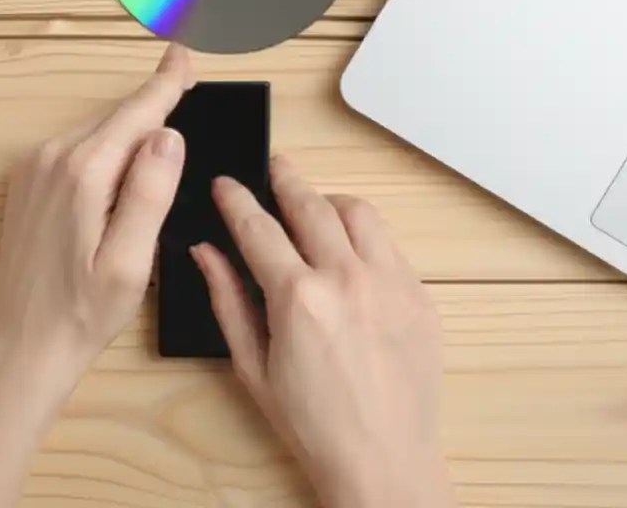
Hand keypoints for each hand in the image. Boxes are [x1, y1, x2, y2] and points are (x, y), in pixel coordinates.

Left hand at [0, 43, 192, 378]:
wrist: (24, 342)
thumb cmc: (83, 312)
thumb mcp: (130, 261)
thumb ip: (149, 193)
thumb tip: (168, 135)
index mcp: (85, 174)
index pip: (136, 113)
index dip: (165, 84)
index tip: (183, 53)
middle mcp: (53, 159)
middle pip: (117, 119)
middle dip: (152, 106)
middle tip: (185, 85)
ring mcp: (34, 169)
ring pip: (97, 133)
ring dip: (129, 133)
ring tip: (161, 142)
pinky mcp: (26, 183)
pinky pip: (77, 149)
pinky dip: (105, 150)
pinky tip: (120, 175)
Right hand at [193, 157, 455, 507]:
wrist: (383, 457)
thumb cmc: (315, 424)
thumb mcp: (253, 366)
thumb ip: (228, 300)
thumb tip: (206, 253)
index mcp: (298, 298)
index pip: (258, 227)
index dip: (236, 200)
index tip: (226, 184)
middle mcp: (347, 279)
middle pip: (310, 205)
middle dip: (285, 180)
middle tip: (273, 168)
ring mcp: (390, 283)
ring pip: (358, 213)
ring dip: (330, 201)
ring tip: (314, 205)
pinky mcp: (420, 294)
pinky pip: (390, 244)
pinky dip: (365, 236)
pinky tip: (351, 248)